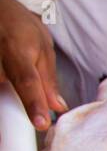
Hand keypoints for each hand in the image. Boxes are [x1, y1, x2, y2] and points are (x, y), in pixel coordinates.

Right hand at [0, 0, 64, 130]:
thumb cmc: (20, 27)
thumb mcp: (43, 48)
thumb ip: (48, 80)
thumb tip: (57, 107)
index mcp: (18, 54)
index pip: (27, 83)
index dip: (34, 105)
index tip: (41, 124)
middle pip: (10, 95)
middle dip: (25, 106)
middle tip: (34, 109)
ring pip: (1, 95)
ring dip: (11, 97)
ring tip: (14, 74)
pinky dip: (4, 93)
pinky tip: (9, 84)